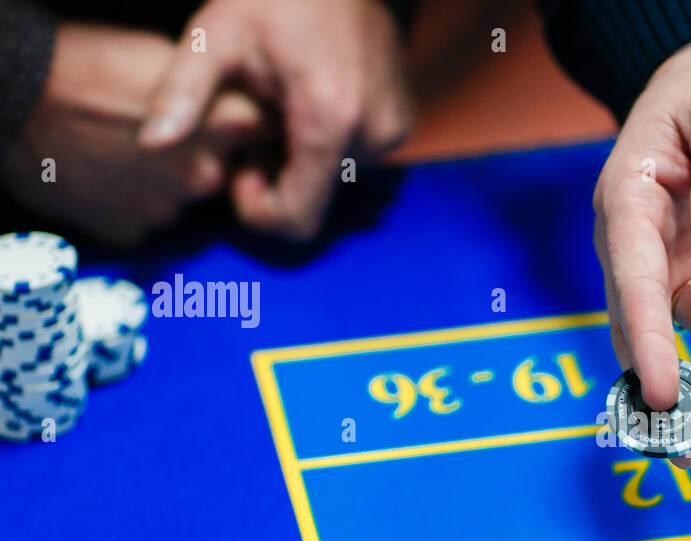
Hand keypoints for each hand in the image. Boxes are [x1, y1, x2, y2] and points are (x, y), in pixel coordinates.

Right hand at [2, 24, 269, 247]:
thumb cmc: (86, 66)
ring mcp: (169, 209)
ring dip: (164, 181)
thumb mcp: (165, 59)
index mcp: (223, 126)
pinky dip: (132, 202)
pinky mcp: (133, 231)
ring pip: (182, 197)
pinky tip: (105, 176)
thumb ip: (210, 95)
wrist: (16, 101)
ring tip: (122, 151)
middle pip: (224, 171)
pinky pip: (145, 218)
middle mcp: (206, 175)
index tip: (247, 128)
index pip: (272, 136)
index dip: (259, 131)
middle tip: (163, 134)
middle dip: (204, 156)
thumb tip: (229, 108)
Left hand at [139, 0, 412, 239]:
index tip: (242, 170)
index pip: (300, 218)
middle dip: (281, 176)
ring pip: (336, 179)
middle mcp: (374, 133)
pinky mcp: (402, 121)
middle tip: (256, 124)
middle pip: (316, 198)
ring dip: (303, 158)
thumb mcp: (216, 36)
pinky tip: (308, 100)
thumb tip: (151, 144)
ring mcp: (394, 129)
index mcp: (331, 120)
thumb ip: (182, 94)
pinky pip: (357, 157)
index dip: (262, 210)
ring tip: (282, 105)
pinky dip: (328, 143)